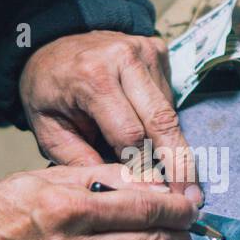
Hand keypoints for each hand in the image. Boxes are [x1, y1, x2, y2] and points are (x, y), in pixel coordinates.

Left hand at [18, 30, 203, 204]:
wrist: (54, 42)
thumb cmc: (49, 88)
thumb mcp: (48, 128)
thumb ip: (79, 160)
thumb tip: (120, 189)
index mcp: (92, 77)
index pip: (130, 133)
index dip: (144, 168)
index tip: (154, 197)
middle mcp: (124, 59)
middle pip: (163, 121)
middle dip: (179, 163)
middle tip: (191, 197)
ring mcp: (145, 51)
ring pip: (169, 112)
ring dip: (168, 143)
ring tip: (168, 172)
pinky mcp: (158, 50)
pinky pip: (169, 97)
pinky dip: (162, 121)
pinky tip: (146, 130)